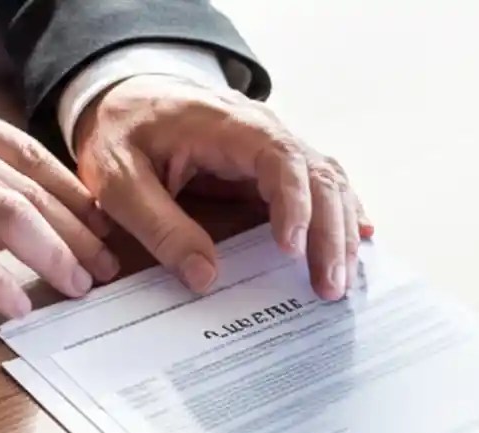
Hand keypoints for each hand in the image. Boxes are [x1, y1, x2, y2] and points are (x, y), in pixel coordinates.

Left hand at [73, 76, 372, 300]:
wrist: (124, 100)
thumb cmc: (122, 134)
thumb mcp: (119, 181)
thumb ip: (158, 225)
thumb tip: (204, 277)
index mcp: (227, 125)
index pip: (281, 158)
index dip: (293, 204)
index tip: (290, 250)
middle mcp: (263, 130)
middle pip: (318, 175)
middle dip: (329, 233)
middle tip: (328, 287)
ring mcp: (273, 147)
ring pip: (327, 183)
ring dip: (339, 232)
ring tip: (337, 283)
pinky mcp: (272, 166)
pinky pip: (318, 187)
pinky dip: (339, 214)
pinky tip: (359, 241)